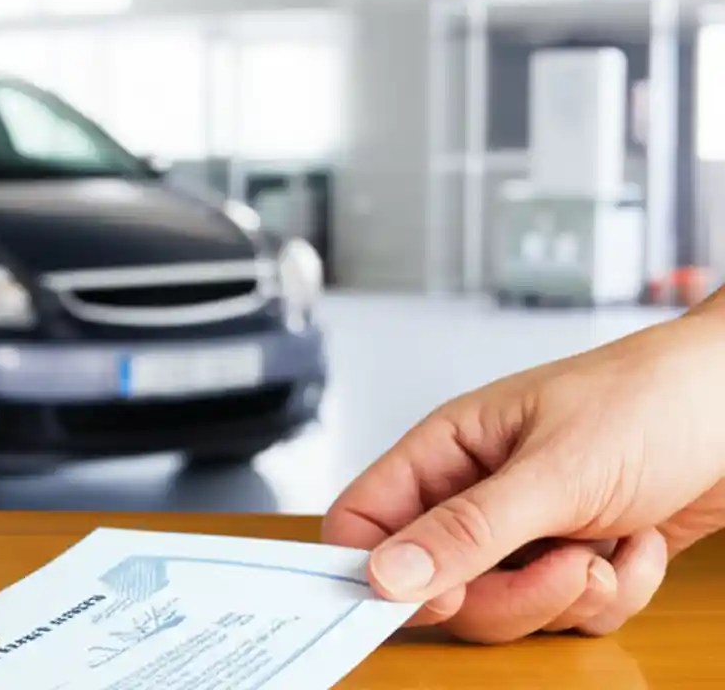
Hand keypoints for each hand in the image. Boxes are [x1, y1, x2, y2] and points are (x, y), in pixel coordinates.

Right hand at [322, 310, 724, 642]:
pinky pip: (565, 617)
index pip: (365, 519)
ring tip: (608, 546)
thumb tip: (386, 575)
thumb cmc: (652, 400)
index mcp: (447, 452)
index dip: (378, 568)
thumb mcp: (554, 471)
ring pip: (504, 610)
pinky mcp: (575, 561)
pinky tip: (639, 543)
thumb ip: (466, 530)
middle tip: (562, 566)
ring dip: (569, 595)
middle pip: (437, 586)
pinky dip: (614, 594)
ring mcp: (526, 533)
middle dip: (508, 593)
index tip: (428, 596)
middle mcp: (477, 495)